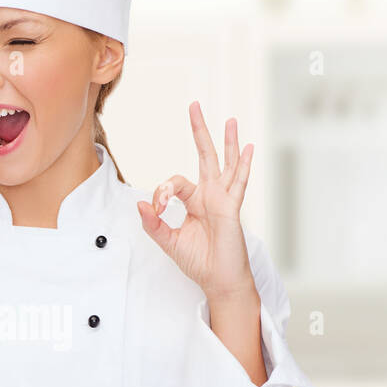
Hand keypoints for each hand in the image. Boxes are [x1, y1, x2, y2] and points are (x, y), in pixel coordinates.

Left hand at [137, 102, 257, 301]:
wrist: (219, 281)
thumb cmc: (198, 261)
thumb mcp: (168, 241)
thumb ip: (153, 223)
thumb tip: (139, 203)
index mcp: (194, 201)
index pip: (174, 182)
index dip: (161, 191)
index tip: (155, 207)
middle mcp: (210, 195)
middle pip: (205, 156)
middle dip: (199, 131)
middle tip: (194, 106)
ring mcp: (223, 199)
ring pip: (225, 164)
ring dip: (227, 141)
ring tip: (230, 120)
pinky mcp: (232, 209)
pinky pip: (239, 183)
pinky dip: (243, 165)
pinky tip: (247, 148)